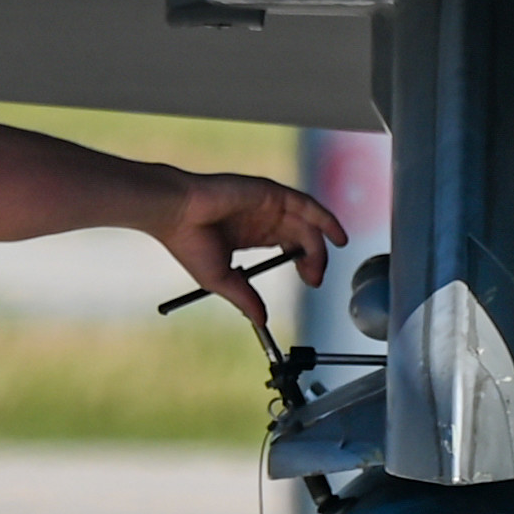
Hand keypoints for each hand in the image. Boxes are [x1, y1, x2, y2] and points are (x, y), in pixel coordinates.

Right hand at [157, 172, 346, 322]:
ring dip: (321, 244)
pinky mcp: (270, 193)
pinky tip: (337, 235)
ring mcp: (268, 204)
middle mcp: (263, 217)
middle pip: (302, 236)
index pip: (288, 246)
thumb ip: (245, 298)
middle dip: (314, 259)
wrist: (176, 213)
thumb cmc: (189, 242)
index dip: (303, 262)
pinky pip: (305, 205)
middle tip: (315, 279)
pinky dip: (325, 218)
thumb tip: (260, 321)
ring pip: (307, 223)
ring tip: (322, 266)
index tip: (310, 281)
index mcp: (252, 233)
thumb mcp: (222, 280)